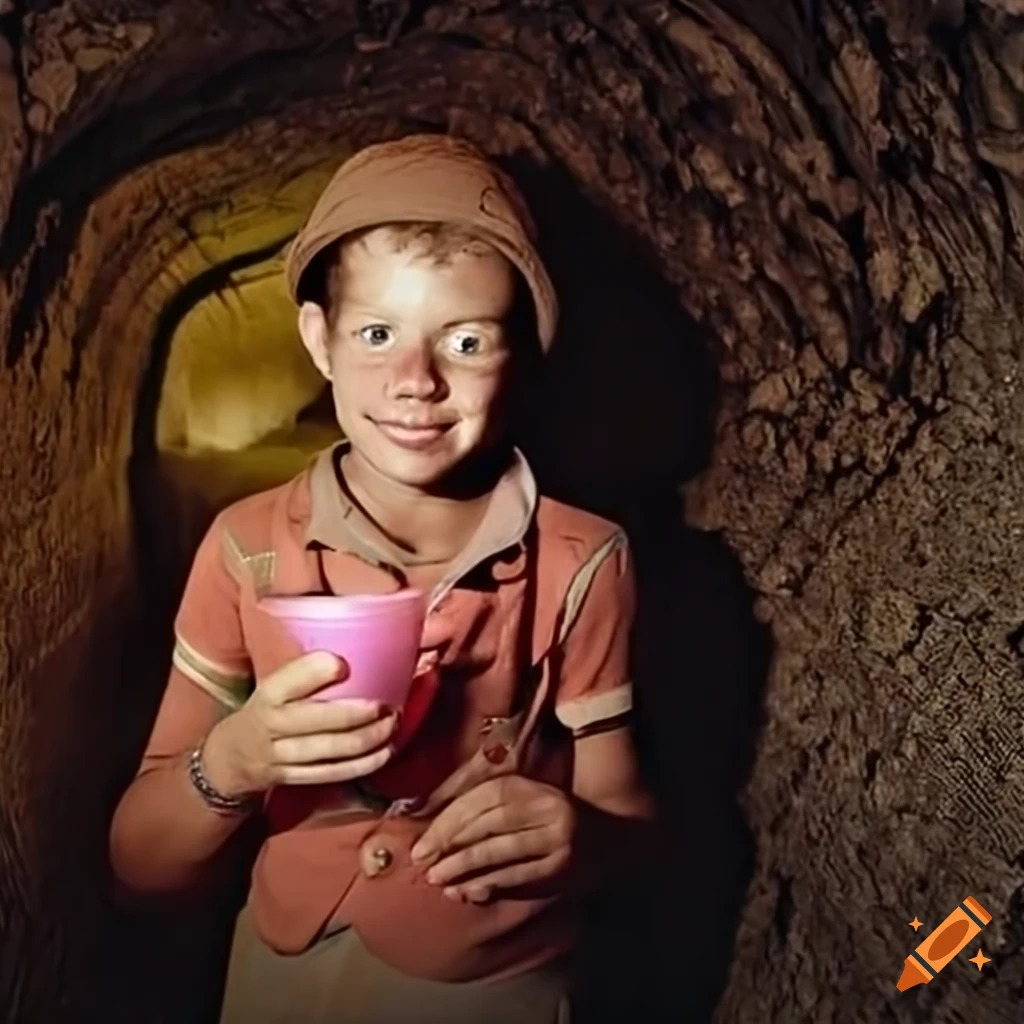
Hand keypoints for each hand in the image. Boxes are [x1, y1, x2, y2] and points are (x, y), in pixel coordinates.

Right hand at [201, 651, 397, 798]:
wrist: (229, 757)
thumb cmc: (266, 710)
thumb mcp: (275, 686)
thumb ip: (307, 674)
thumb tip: (361, 648)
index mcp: (268, 694)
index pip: (287, 681)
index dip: (314, 672)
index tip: (343, 663)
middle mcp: (271, 725)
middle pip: (315, 721)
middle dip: (355, 713)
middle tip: (386, 704)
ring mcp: (280, 756)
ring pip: (327, 750)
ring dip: (366, 739)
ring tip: (392, 725)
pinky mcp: (292, 779)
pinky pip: (331, 773)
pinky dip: (362, 764)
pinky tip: (384, 752)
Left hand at [410, 775, 575, 901]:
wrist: (608, 835)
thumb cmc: (548, 816)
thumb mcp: (521, 799)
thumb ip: (482, 806)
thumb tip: (430, 821)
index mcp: (529, 785)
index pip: (481, 800)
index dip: (448, 822)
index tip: (421, 844)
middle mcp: (545, 807)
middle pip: (488, 825)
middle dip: (450, 846)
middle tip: (423, 864)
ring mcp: (556, 838)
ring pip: (500, 853)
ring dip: (464, 869)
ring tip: (438, 880)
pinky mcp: (561, 867)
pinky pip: (517, 877)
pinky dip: (489, 885)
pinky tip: (467, 892)